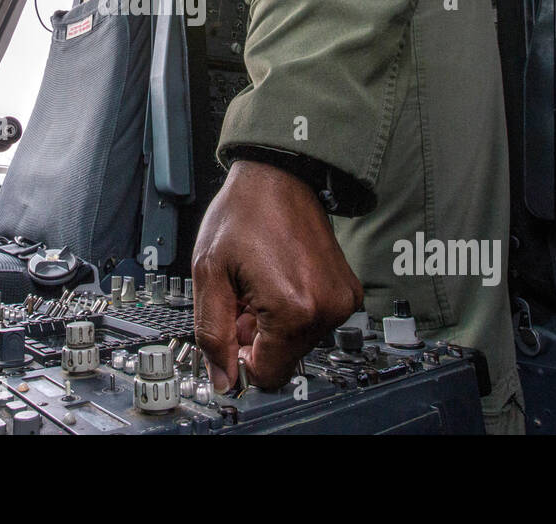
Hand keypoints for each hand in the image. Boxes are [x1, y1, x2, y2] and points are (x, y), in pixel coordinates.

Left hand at [192, 160, 363, 390]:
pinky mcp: (346, 292)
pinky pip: (315, 323)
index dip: (242, 360)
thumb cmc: (245, 212)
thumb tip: (222, 379)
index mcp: (293, 310)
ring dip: (273, 326)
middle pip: (285, 360)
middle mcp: (326, 310)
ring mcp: (341, 301)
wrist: (280, 175)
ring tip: (259, 286)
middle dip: (257, 339)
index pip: (269, 376)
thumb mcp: (209, 272)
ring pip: (299, 343)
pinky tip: (277, 282)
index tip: (231, 335)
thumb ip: (212, 333)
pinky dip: (293, 313)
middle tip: (241, 300)